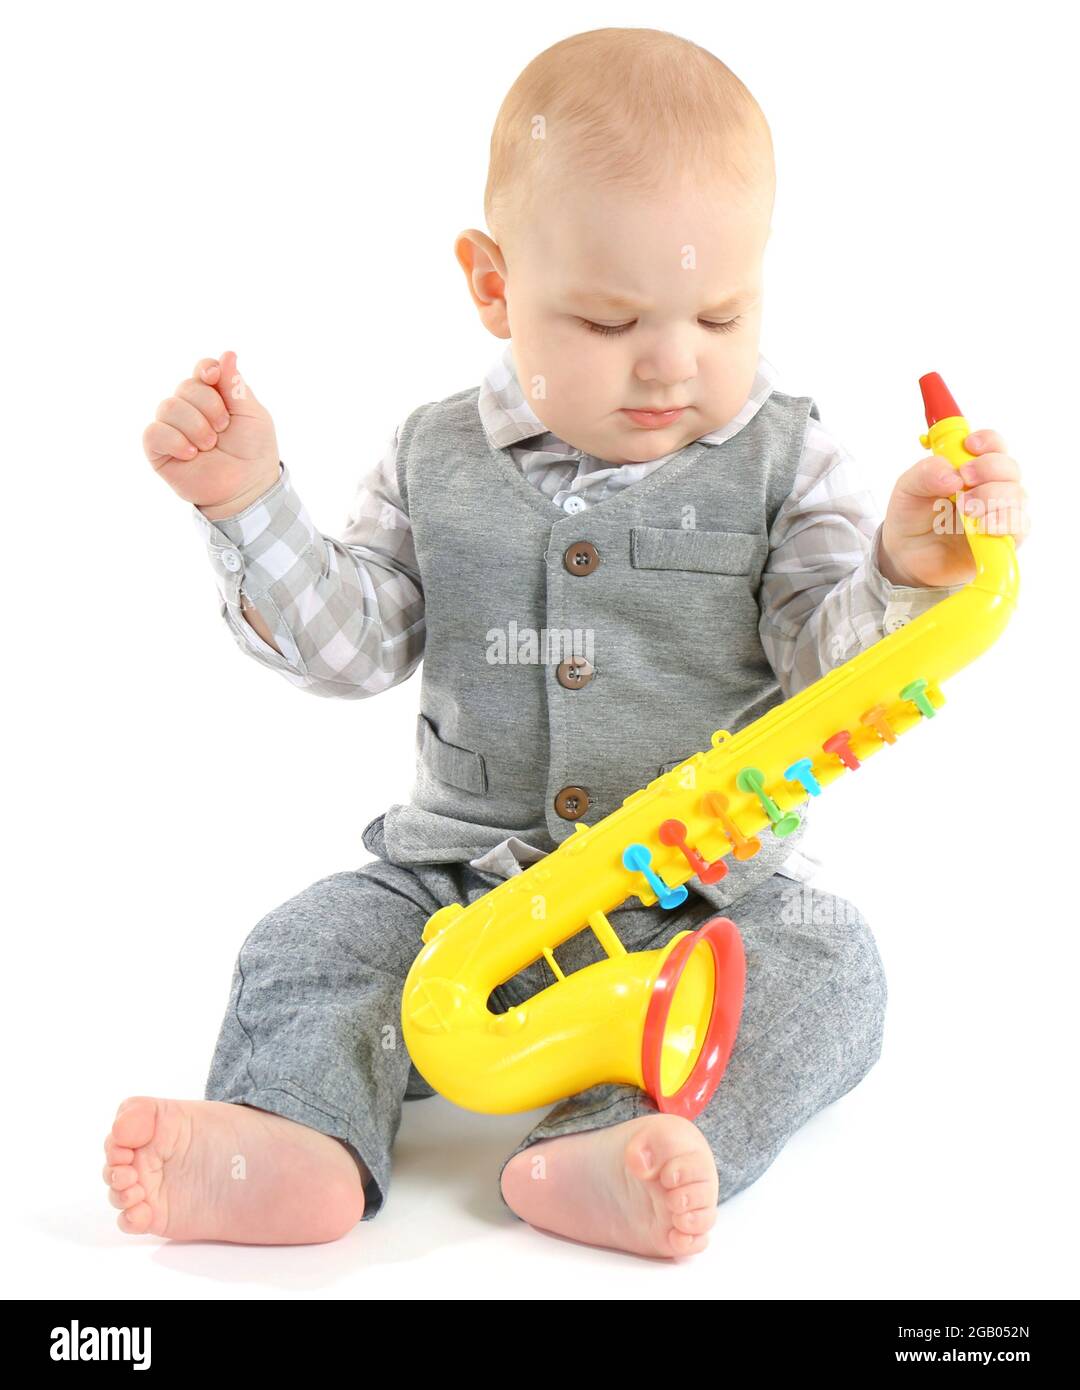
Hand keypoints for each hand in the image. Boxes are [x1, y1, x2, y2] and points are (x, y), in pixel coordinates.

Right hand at [142, 349, 281, 514]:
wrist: (246, 487)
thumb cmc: (253, 451)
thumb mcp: (252, 416)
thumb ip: (236, 387)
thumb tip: (228, 354)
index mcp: (214, 395)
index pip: (202, 369)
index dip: (206, 369)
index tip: (214, 377)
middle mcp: (190, 407)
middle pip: (185, 386)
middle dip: (208, 406)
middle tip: (223, 428)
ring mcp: (173, 427)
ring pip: (168, 407)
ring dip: (195, 426)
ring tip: (209, 445)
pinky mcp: (159, 449)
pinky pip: (155, 432)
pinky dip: (174, 440)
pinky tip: (191, 453)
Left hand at [878, 429, 1028, 587]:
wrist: (907, 555)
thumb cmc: (912, 516)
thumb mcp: (907, 488)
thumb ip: (926, 473)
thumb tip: (954, 475)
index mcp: (972, 467)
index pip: (994, 445)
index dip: (988, 441)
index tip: (970, 446)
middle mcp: (992, 487)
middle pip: (1010, 468)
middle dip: (989, 469)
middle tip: (964, 480)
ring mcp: (1000, 513)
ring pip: (1017, 496)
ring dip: (993, 497)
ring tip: (965, 509)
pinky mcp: (1004, 539)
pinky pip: (1019, 526)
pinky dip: (1004, 523)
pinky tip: (983, 526)